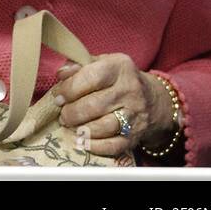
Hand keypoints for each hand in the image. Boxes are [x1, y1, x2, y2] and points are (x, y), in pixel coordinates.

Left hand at [53, 54, 175, 156]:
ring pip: (104, 126)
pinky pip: (114, 145)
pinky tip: (83, 140)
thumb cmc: (116, 79)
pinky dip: (95, 146)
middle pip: (95, 105)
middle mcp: (130, 89)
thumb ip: (78, 66)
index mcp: (119, 67)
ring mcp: (135, 114)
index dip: (70, 89)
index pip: (92, 77)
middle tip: (63, 115)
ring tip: (71, 126)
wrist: (152, 99)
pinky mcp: (136, 135)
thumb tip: (61, 75)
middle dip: (72, 112)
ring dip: (82, 129)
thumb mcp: (100, 63)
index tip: (58, 97)